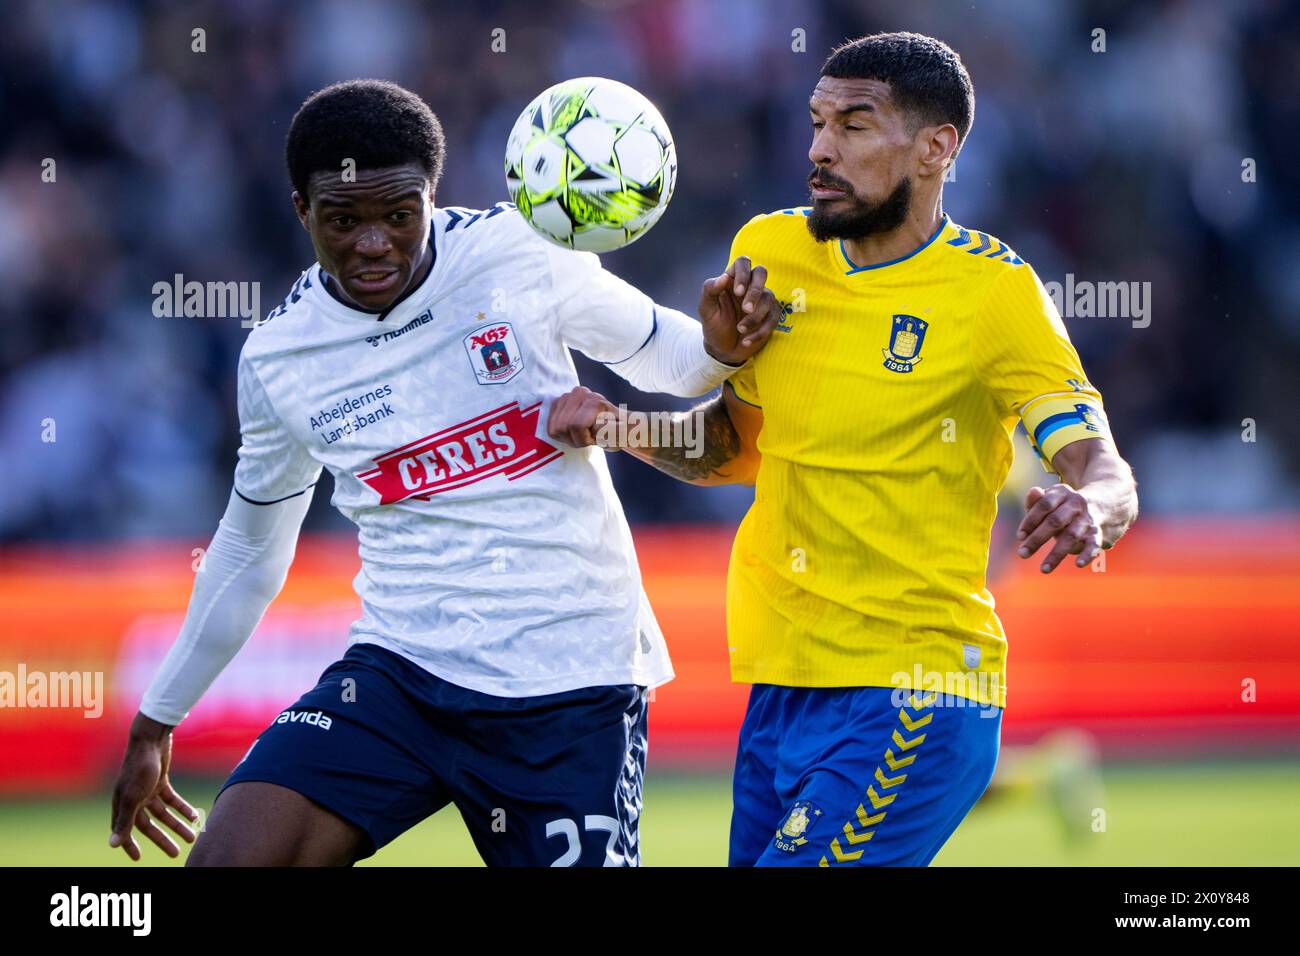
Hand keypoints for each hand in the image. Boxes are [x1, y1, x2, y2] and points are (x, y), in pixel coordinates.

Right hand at [109, 713, 199, 860]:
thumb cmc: (139, 767)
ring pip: (164, 813)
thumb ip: (124, 821)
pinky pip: (172, 799)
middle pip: (149, 825)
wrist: (151, 738)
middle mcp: (133, 799)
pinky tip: (194, 816)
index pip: (125, 830)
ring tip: (191, 838)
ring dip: (177, 825)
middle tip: (176, 853)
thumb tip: (112, 845)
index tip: (138, 858)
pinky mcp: (160, 781)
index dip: (130, 844)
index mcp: (122, 804)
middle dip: (163, 839)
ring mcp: (147, 790)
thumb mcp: (133, 796)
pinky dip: (182, 808)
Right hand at [547, 386, 621, 449]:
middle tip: (589, 437)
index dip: (585, 438)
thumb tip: (601, 427)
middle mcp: (579, 392)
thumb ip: (614, 431)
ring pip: (555, 428)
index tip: (596, 437)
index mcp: (594, 400)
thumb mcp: (620, 435)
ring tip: (582, 434)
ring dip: (569, 438)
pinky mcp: (557, 403)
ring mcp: (566, 396)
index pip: (576, 425)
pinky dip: (561, 435)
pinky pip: (550, 428)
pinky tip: (573, 431)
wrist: (613, 424)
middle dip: (575, 439)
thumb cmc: (616, 431)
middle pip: (563, 427)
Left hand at [698, 256, 779, 364]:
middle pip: (761, 272)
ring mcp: (762, 300)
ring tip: (740, 330)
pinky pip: (773, 318)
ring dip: (755, 316)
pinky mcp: (771, 315)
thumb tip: (723, 277)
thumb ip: (710, 290)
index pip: (743, 263)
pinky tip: (746, 341)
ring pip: (768, 298)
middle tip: (745, 309)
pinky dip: (760, 331)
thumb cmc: (714, 325)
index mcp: (733, 279)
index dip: (743, 274)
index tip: (738, 292)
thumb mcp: (706, 309)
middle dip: (755, 291)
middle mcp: (750, 286)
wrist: (723, 349)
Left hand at [1016, 484, 1103, 572]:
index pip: (1044, 505)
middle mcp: (1076, 504)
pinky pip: (1094, 544)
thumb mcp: (1049, 499)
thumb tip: (1033, 491)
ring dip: (1057, 553)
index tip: (1020, 536)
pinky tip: (1078, 564)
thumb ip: (1036, 501)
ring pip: (1071, 535)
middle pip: (1055, 521)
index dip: (1030, 521)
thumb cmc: (1062, 506)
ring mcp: (1087, 519)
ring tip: (1044, 569)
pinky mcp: (1097, 533)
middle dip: (1037, 539)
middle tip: (1022, 554)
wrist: (1100, 502)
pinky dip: (1088, 554)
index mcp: (1061, 493)